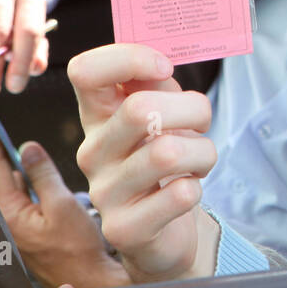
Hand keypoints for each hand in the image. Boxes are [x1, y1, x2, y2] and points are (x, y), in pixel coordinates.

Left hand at [0, 101, 129, 287]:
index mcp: (9, 212)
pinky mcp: (23, 228)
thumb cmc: (78, 250)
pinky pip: (15, 195)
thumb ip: (43, 175)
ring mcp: (12, 224)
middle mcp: (4, 219)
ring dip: (4, 159)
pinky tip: (26, 167)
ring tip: (4, 136)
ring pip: (3, 183)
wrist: (85, 279)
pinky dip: (18, 176)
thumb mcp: (63, 206)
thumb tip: (28, 148)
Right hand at [68, 44, 217, 284]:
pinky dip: (196, 188)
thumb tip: (160, 64)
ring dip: (202, 152)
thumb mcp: (162, 112)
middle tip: (200, 124)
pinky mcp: (124, 229)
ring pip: (166, 152)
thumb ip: (157, 84)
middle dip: (192, 109)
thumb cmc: (164, 157)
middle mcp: (92, 151)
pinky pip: (178, 194)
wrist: (164, 229)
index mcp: (97, 115)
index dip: (130, 58)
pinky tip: (186, 191)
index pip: (84, 71)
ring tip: (199, 160)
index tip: (165, 68)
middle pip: (140, 109)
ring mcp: (104, 192)